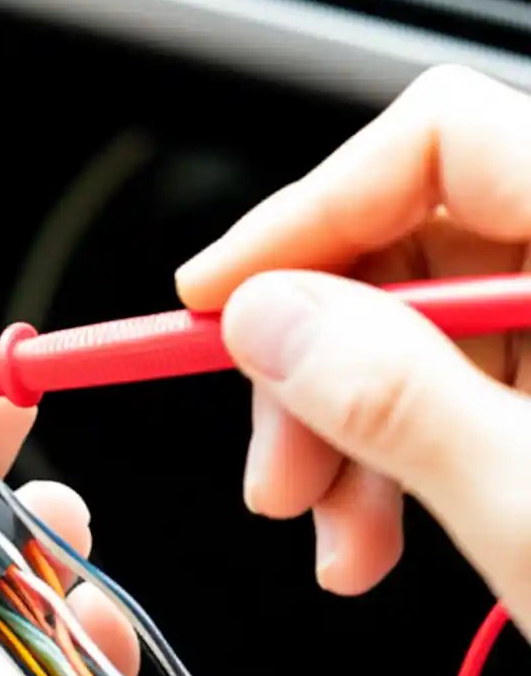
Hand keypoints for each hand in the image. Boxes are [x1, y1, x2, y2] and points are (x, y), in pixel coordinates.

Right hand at [175, 64, 530, 631]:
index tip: (222, 295)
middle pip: (412, 248)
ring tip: (329, 531)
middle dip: (314, 361)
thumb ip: (395, 397)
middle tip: (273, 459)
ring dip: (342, 430)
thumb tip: (269, 318)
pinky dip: (392, 458)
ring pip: (416, 328)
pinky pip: (454, 387)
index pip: (444, 143)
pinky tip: (373, 532)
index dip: (310, 210)